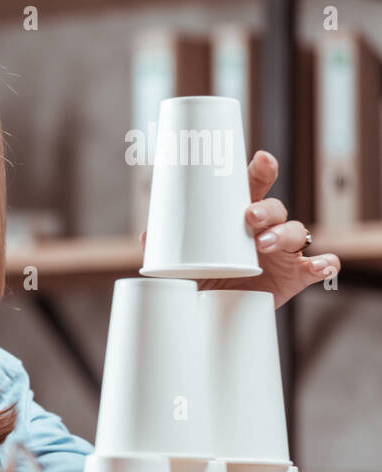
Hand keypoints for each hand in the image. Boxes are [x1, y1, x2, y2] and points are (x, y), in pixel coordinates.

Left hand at [137, 150, 339, 308]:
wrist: (216, 311)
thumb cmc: (204, 276)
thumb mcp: (183, 262)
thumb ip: (167, 248)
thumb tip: (147, 235)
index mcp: (240, 217)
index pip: (254, 187)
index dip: (261, 171)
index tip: (261, 160)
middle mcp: (267, 228)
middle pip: (276, 208)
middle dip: (265, 209)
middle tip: (249, 217)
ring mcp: (285, 251)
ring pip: (297, 232)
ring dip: (285, 235)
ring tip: (265, 244)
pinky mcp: (297, 275)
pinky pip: (322, 264)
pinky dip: (325, 263)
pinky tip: (318, 266)